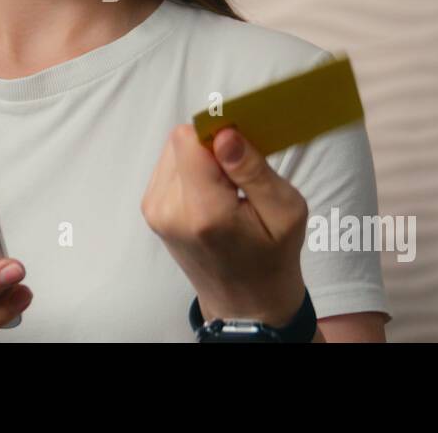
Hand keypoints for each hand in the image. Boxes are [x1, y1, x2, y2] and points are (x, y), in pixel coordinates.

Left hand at [141, 124, 307, 327]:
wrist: (244, 302)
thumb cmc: (272, 257)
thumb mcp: (286, 212)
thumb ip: (253, 170)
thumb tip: (224, 135)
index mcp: (204, 212)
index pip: (190, 140)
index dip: (217, 135)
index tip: (242, 153)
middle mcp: (168, 209)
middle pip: (182, 142)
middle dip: (212, 149)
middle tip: (239, 179)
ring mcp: (154, 211)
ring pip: (174, 151)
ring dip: (202, 160)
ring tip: (226, 191)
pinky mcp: (151, 209)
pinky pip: (169, 167)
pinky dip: (192, 173)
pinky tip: (211, 197)